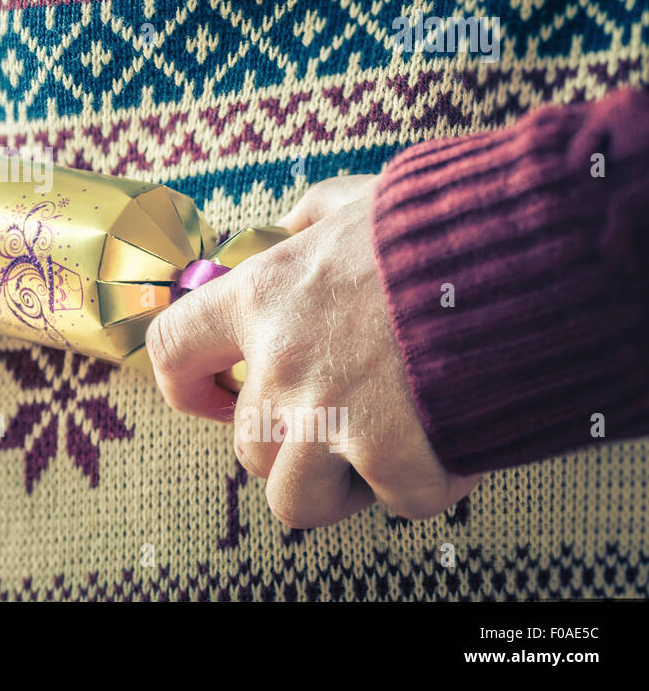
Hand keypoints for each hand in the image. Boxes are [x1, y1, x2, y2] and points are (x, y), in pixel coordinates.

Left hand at [146, 175, 479, 527]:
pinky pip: (394, 501)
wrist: (529, 254)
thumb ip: (311, 219)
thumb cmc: (441, 223)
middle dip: (290, 446)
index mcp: (262, 297)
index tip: (213, 398)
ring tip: (383, 452)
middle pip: (245, 446)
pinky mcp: (392, 456)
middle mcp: (281, 362)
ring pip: (293, 498)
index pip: (174, 351)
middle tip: (344, 424)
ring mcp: (330, 415)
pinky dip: (424, 484)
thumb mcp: (357, 201)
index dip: (185, 386)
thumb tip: (290, 227)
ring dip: (338, 485)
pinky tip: (449, 442)